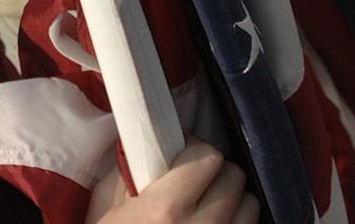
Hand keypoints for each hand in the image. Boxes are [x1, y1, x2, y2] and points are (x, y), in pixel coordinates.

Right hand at [88, 140, 258, 223]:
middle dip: (215, 173)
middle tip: (196, 180)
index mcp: (164, 209)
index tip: (183, 155)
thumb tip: (147, 146)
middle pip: (234, 178)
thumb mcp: (104, 209)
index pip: (207, 158)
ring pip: (250, 206)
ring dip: (232, 201)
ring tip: (209, 207)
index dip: (194, 150)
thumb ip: (126, 173)